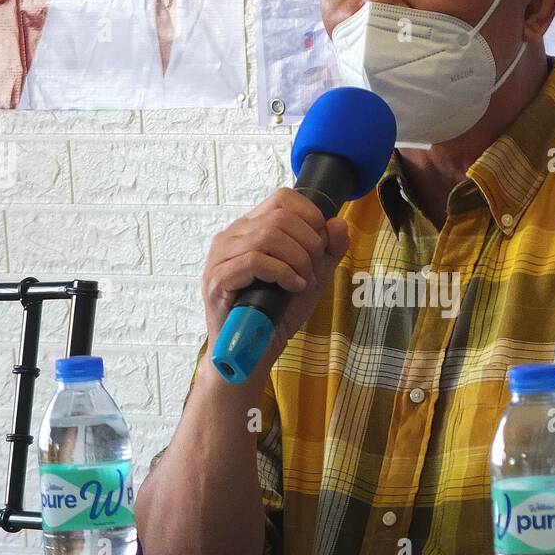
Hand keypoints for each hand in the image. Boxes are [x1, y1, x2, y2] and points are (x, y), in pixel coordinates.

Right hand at [202, 188, 349, 368]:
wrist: (251, 355)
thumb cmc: (275, 315)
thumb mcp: (310, 278)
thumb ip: (327, 252)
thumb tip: (338, 223)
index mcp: (249, 229)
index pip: (282, 199)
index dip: (310, 215)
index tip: (321, 245)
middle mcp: (231, 237)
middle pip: (280, 217)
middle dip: (309, 244)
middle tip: (314, 271)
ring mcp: (220, 258)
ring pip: (268, 236)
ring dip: (298, 259)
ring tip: (304, 281)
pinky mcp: (217, 280)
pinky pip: (255, 261)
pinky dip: (283, 273)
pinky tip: (294, 288)